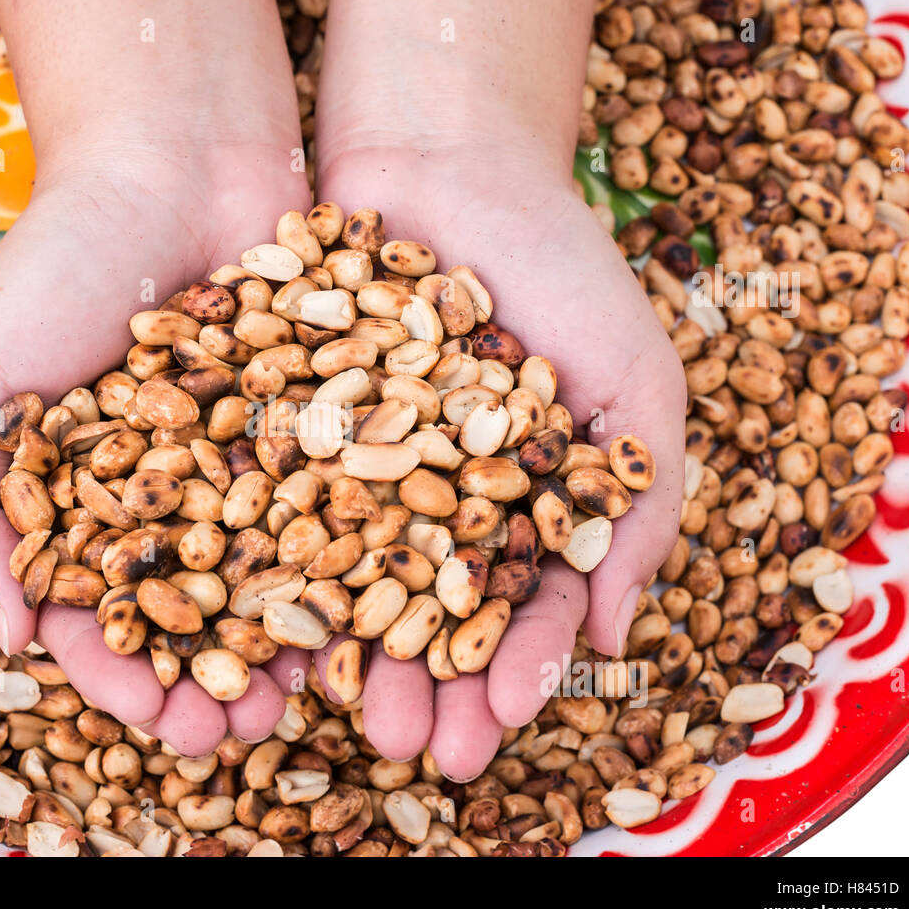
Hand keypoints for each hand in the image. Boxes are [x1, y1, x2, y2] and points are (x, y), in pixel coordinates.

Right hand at [0, 150, 310, 755]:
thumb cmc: (57, 261)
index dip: (116, 673)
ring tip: (293, 706)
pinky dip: (345, 571)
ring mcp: (244, 473)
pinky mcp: (314, 436)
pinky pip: (332, 518)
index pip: (94, 615)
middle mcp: (165, 503)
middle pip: (187, 619)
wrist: (174, 161)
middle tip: (226, 735)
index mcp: (79, 505)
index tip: (145, 712)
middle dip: (204, 684)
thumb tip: (4, 633)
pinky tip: (361, 625)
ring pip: (265, 585)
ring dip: (278, 654)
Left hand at [310, 147, 685, 780]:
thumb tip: (617, 634)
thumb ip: (635, 504)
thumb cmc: (559, 265)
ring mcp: (358, 475)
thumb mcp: (633, 381)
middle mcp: (435, 505)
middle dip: (430, 685)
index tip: (505, 721)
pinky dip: (278, 571)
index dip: (518, 666)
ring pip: (351, 583)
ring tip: (351, 718)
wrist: (446, 161)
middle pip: (430, 615)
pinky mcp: (289, 437)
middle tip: (420, 748)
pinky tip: (272, 631)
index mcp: (521, 505)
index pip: (523, 607)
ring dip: (353, 657)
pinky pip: (280, 514)